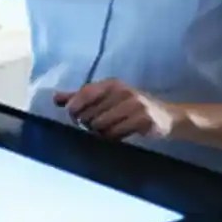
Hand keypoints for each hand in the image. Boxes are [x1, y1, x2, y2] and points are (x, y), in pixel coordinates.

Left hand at [54, 79, 180, 140]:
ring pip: (101, 125)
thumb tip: (56, 98)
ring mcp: (135, 105)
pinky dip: (112, 137)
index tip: (73, 117)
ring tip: (106, 130)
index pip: (84, 94)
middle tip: (94, 126)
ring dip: (99, 132)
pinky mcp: (144, 120)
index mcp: (111, 84)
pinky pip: (116, 133)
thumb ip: (80, 97)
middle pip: (90, 113)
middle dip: (87, 123)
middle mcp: (123, 91)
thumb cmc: (130, 106)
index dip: (74, 107)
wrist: (166, 116)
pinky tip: (117, 135)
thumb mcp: (106, 97)